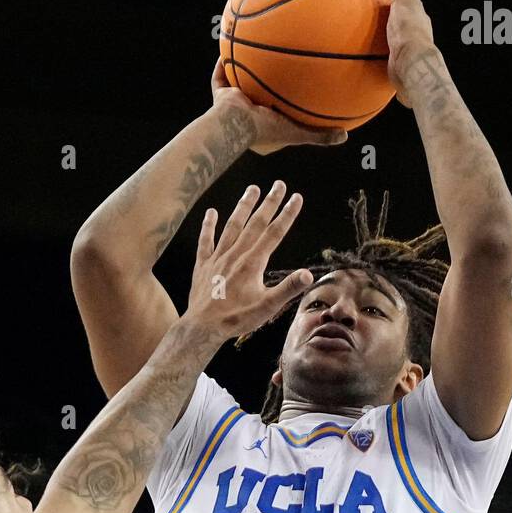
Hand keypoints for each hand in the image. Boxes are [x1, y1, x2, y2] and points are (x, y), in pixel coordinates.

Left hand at [184, 182, 313, 340]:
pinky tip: (211, 212)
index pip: (274, 233)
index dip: (287, 214)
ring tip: (252, 189)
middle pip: (255, 223)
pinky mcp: (203, 265)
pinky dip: (208, 226)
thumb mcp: (267, 307)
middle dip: (269, 203)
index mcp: (253, 263)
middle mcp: (236, 255)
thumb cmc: (237, 319)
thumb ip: (288, 288)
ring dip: (243, 207)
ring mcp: (218, 258)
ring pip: (232, 226)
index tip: (296, 197)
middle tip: (279, 184)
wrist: (203, 327)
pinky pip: (205, 241)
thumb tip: (308, 275)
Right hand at [211, 57, 346, 154]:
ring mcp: (233, 105)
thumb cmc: (266, 130)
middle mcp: (247, 115)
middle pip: (259, 94)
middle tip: (278, 66)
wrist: (236, 124)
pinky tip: (232, 45)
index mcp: (263, 129)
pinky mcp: (221, 96)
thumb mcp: (298, 133)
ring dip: (245, 69)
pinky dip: (224, 64)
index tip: (295, 90)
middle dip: (266, 82)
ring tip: (255, 50)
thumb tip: (345, 136)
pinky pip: (221, 76)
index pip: (277, 114)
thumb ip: (320, 135)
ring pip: (239, 83)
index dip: (284, 103)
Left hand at [373, 0, 436, 107]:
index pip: (416, 22)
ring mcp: (411, 5)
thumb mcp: (406, 84)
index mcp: (419, 35)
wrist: (418, 64)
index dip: (413, 16)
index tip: (409, 12)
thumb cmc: (414, 80)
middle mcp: (418, 16)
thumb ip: (405, 90)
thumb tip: (408, 105)